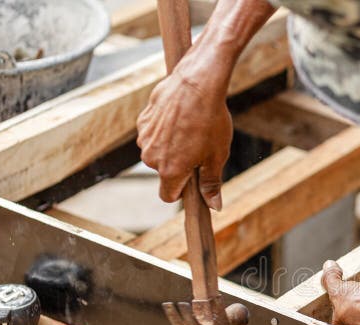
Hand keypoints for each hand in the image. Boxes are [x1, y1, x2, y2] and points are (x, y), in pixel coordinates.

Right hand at [137, 64, 231, 209]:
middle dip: (179, 165)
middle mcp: (152, 157)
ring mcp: (145, 138)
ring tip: (191, 129)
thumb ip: (211, 183)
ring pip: (158, 152)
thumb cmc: (210, 121)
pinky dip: (165, 130)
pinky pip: (153, 134)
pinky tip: (179, 117)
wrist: (198, 84)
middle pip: (164, 172)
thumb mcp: (217, 156)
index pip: (167, 195)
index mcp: (170, 170)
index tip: (193, 180)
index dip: (182, 191)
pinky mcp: (143, 121)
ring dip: (171, 147)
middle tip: (199, 147)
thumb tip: (214, 206)